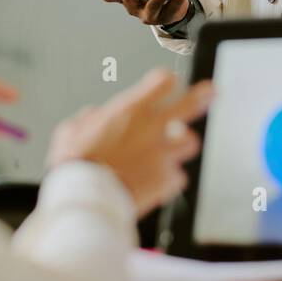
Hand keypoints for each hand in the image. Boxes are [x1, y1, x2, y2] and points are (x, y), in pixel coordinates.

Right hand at [48, 69, 212, 215]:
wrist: (87, 198)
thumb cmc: (75, 164)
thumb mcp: (69, 132)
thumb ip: (85, 120)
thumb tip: (91, 115)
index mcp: (130, 110)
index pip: (163, 82)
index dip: (165, 82)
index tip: (166, 84)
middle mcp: (153, 127)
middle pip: (190, 103)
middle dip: (203, 95)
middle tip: (211, 91)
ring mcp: (163, 153)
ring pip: (190, 142)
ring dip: (183, 144)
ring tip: (174, 149)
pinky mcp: (167, 179)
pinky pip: (177, 176)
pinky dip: (168, 179)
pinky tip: (156, 183)